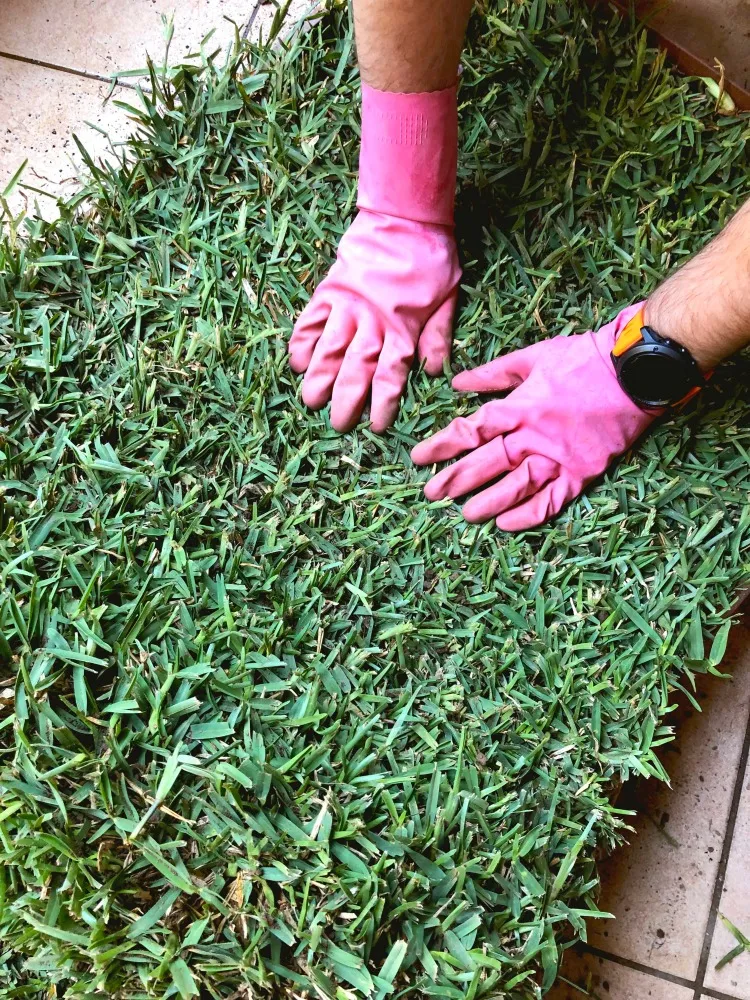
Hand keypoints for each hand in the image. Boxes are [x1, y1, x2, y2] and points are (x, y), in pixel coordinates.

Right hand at [289, 209, 459, 432]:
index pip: (390, 376)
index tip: (374, 426)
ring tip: (310, 400)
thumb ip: (439, 335)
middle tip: (337, 424)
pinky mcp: (329, 290)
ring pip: (329, 350)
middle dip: (345, 401)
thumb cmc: (433, 259)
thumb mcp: (449, 298)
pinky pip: (310, 321)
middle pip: (355, 370)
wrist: (404, 216)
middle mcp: (372, 322)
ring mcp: (347, 306)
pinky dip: (302, 342)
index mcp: (403, 329)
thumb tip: (435, 370)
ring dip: (318, 378)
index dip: (381, 404)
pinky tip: (297, 363)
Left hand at [411, 304, 657, 530]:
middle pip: (484, 463)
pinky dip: (528, 516)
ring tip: (465, 514)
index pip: (468, 431)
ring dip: (487, 503)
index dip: (440, 446)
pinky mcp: (582, 474)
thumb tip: (456, 383)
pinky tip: (507, 525)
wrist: (636, 372)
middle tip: (432, 494)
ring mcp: (558, 459)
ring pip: (514, 487)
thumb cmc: (584, 359)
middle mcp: (532, 437)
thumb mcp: (534, 356)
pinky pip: (551, 502)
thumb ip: (493, 373)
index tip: (418, 458)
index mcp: (517, 407)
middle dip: (454, 480)